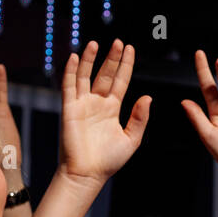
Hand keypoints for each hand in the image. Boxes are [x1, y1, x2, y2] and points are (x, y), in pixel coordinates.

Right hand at [58, 40, 150, 188]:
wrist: (88, 174)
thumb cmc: (109, 161)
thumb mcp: (131, 139)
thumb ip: (139, 118)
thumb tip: (147, 97)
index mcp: (112, 109)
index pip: (120, 81)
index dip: (125, 65)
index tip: (130, 49)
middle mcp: (98, 104)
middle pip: (105, 74)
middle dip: (111, 58)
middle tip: (118, 42)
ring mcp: (83, 104)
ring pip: (86, 76)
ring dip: (90, 59)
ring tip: (95, 43)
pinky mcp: (70, 109)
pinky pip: (70, 86)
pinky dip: (72, 72)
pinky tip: (76, 58)